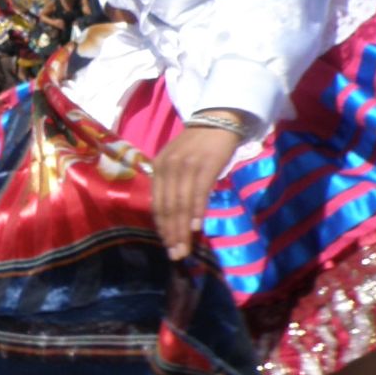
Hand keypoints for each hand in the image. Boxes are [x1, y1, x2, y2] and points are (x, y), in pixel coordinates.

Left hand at [152, 125, 242, 260]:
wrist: (218, 119)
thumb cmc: (199, 146)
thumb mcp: (178, 162)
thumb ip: (173, 184)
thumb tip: (174, 217)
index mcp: (159, 167)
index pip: (157, 203)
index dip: (162, 227)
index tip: (167, 246)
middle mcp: (169, 167)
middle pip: (168, 207)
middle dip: (172, 234)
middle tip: (176, 255)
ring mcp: (186, 166)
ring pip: (181, 204)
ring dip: (183, 229)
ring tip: (185, 248)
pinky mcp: (205, 165)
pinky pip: (199, 192)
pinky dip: (197, 211)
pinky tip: (197, 227)